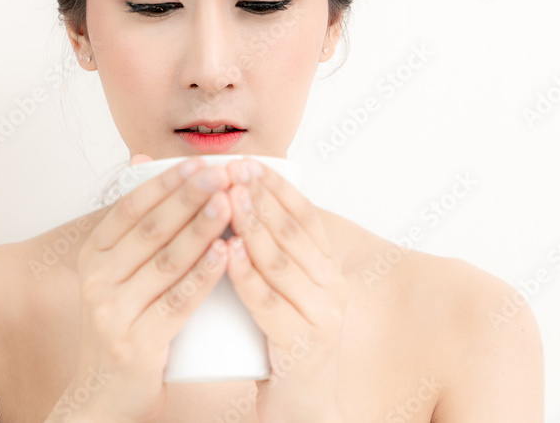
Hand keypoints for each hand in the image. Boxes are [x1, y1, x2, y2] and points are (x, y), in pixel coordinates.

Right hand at [57, 153, 234, 422]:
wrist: (105, 395)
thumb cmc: (123, 325)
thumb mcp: (116, 273)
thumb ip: (133, 224)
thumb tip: (142, 160)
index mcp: (92, 256)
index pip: (130, 208)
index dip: (166, 183)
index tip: (199, 163)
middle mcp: (96, 280)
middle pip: (151, 230)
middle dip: (190, 198)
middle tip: (223, 175)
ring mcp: (113, 313)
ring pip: (167, 262)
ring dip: (202, 229)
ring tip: (231, 205)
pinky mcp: (137, 343)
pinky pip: (177, 302)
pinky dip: (204, 276)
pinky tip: (226, 254)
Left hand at [223, 158, 349, 422]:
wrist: (302, 412)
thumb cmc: (282, 347)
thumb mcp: (284, 294)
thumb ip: (268, 256)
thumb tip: (236, 206)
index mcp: (329, 272)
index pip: (306, 217)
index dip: (277, 187)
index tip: (248, 161)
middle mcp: (333, 289)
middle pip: (293, 232)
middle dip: (260, 196)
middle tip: (231, 169)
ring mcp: (321, 318)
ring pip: (281, 262)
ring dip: (252, 226)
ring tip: (226, 198)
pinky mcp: (302, 346)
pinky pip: (269, 303)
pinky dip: (246, 275)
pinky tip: (226, 253)